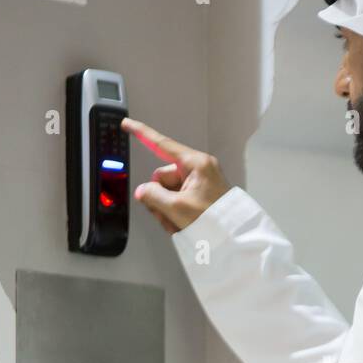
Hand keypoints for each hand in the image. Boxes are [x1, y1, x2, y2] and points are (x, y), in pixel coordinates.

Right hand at [121, 117, 231, 233]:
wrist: (234, 238)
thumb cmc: (215, 220)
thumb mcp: (177, 208)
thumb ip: (153, 196)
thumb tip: (142, 191)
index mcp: (196, 164)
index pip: (161, 145)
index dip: (142, 133)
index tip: (127, 124)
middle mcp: (199, 169)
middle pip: (163, 177)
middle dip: (160, 197)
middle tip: (168, 214)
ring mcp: (200, 182)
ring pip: (168, 191)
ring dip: (167, 209)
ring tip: (179, 223)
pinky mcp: (201, 195)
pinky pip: (178, 200)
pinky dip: (175, 213)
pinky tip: (182, 224)